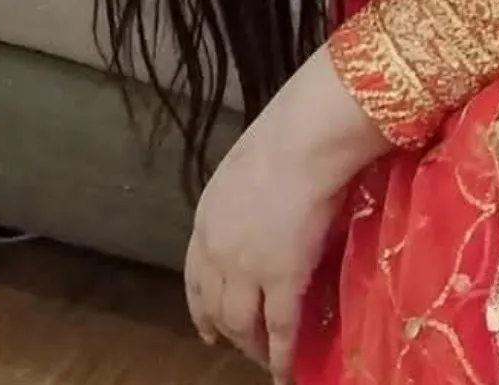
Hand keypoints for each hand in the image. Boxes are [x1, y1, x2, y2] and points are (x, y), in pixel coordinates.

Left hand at [184, 45, 389, 381]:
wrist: (303, 139)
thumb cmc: (285, 136)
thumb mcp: (246, 168)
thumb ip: (244, 198)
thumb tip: (263, 206)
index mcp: (206, 219)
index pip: (196, 276)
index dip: (202, 305)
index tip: (208, 327)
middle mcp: (217, 250)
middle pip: (215, 306)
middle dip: (226, 331)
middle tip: (241, 346)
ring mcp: (247, 269)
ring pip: (242, 324)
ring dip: (253, 346)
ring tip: (266, 359)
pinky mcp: (282, 280)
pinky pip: (281, 328)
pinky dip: (282, 355)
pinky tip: (286, 372)